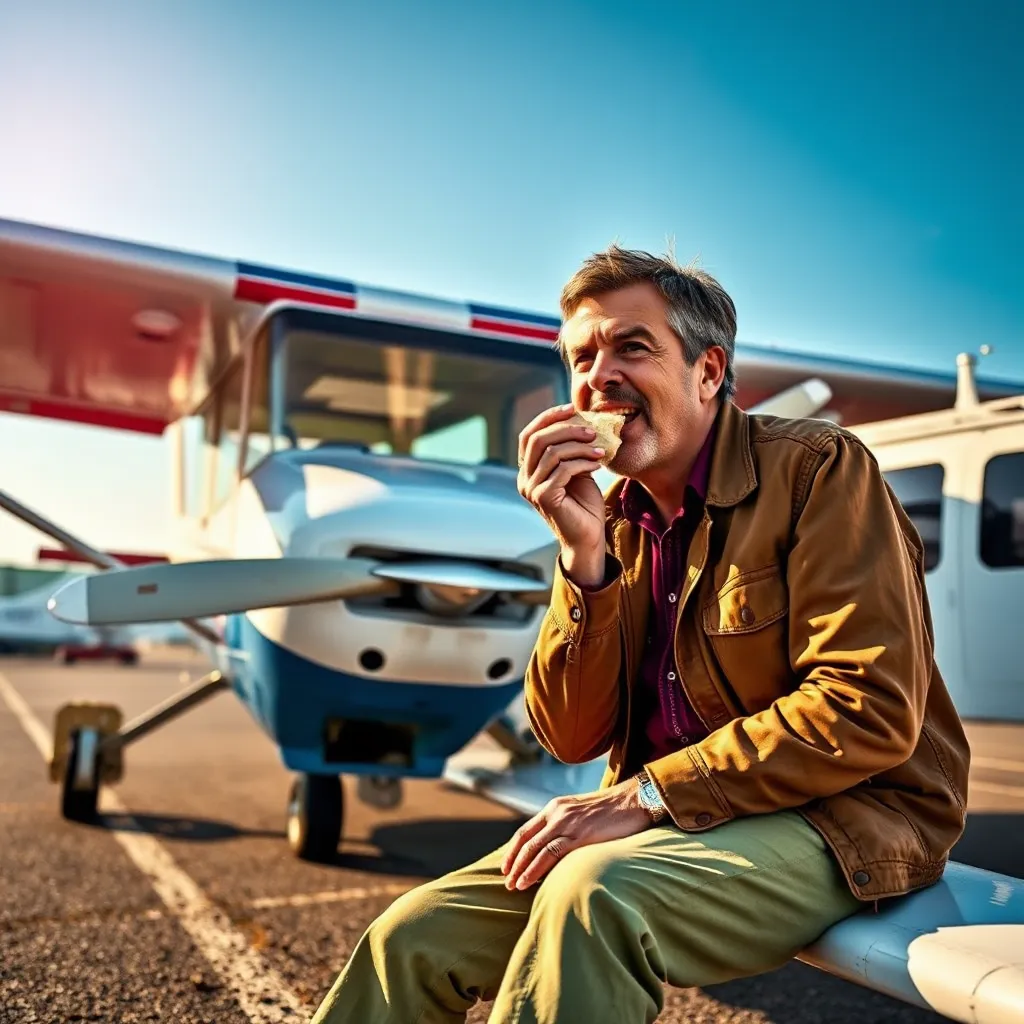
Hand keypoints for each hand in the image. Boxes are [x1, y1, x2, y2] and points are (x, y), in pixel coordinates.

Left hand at [500, 780, 651, 890]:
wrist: (635, 800)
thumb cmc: (612, 810)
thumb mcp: (581, 813)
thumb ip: (566, 825)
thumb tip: (555, 847)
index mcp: (555, 807)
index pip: (525, 830)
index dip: (513, 850)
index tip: (506, 866)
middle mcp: (557, 813)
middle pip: (525, 840)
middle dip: (513, 862)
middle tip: (505, 881)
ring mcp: (567, 823)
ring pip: (534, 849)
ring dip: (521, 870)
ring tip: (513, 886)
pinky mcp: (580, 835)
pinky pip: (551, 854)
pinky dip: (535, 869)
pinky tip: (528, 882)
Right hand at [517, 405, 606, 584]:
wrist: (588, 536)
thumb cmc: (584, 504)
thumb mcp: (576, 469)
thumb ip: (570, 449)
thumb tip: (579, 419)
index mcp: (528, 470)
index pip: (529, 435)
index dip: (548, 418)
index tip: (572, 409)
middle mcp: (524, 479)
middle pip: (538, 440)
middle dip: (566, 430)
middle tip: (592, 431)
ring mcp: (531, 489)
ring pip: (552, 453)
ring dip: (579, 447)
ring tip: (600, 449)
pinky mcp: (544, 498)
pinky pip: (563, 470)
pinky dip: (583, 463)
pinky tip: (597, 465)